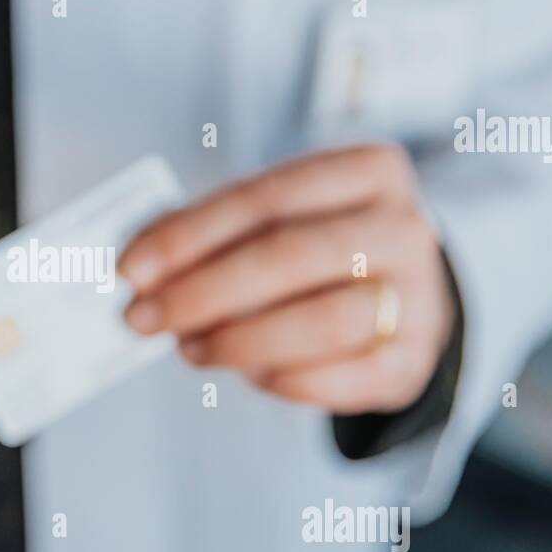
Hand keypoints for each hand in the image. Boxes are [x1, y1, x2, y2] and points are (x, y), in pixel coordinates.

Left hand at [119, 145, 455, 413]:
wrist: (407, 299)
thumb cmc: (324, 254)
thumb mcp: (282, 220)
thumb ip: (219, 234)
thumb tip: (141, 268)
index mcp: (369, 171)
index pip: (265, 198)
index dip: (190, 235)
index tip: (132, 269)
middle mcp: (404, 228)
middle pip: (291, 256)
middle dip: (203, 292)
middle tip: (145, 319)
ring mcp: (420, 297)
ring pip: (323, 321)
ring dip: (240, 341)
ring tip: (191, 348)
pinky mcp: (414, 360)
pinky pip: (345, 378)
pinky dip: (285, 380)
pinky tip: (249, 374)